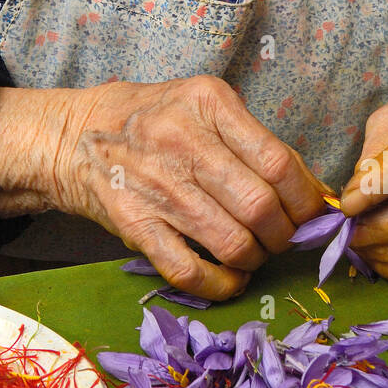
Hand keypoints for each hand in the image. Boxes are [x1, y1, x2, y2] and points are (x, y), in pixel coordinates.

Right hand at [49, 75, 329, 300]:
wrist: (73, 136)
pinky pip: (189, 270)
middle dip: (284, 234)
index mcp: (207, 102)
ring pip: (232, 243)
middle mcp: (181, 140)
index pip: (279, 162)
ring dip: (256, 259)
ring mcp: (155, 185)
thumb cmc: (151, 119)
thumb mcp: (202, 106)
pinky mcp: (133, 223)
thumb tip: (314, 193)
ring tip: (254, 252)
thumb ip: (254, 141)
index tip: (312, 213)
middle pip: (260, 207)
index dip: (306, 199)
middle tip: (283, 236)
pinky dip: (220, 284)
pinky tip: (229, 277)